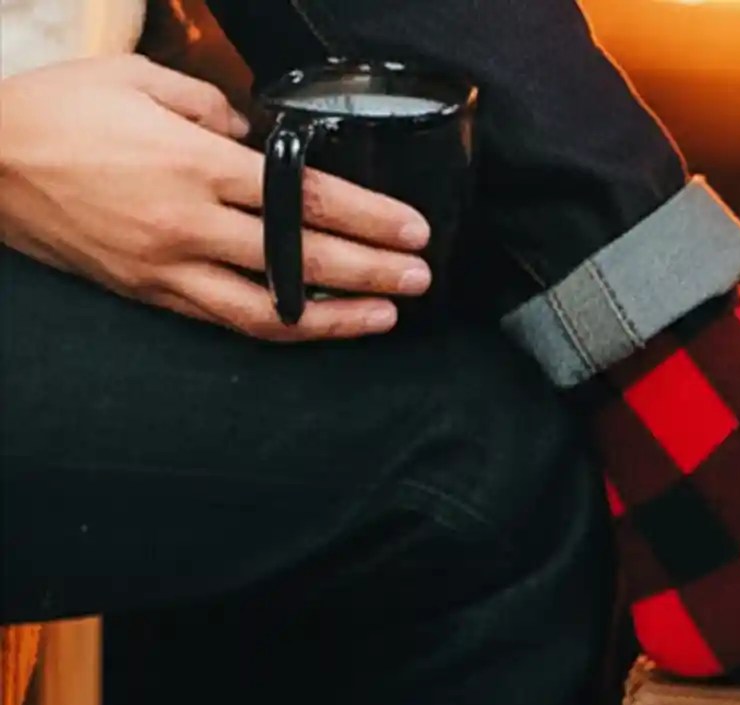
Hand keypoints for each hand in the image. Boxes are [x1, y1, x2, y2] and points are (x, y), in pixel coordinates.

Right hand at [0, 55, 432, 340]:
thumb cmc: (60, 111)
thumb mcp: (143, 82)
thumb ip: (216, 110)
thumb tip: (262, 137)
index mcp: (194, 165)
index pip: (304, 200)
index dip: (369, 219)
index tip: (413, 229)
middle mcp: (188, 225)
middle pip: (300, 259)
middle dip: (372, 270)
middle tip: (421, 277)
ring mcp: (168, 267)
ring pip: (268, 310)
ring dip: (335, 317)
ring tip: (385, 316)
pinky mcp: (149, 292)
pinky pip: (227, 319)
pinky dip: (278, 327)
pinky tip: (315, 326)